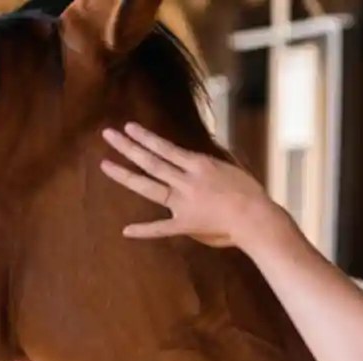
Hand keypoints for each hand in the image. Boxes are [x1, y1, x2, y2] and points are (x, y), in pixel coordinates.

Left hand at [99, 122, 293, 249]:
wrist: (257, 216)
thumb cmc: (250, 193)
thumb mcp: (229, 168)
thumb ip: (209, 164)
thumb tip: (197, 159)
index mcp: (198, 164)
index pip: (165, 148)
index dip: (145, 137)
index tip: (129, 127)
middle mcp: (186, 180)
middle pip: (151, 160)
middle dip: (127, 146)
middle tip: (108, 134)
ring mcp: (183, 202)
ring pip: (149, 185)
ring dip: (126, 175)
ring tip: (105, 163)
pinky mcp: (186, 223)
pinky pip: (161, 228)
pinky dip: (144, 230)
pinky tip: (125, 231)